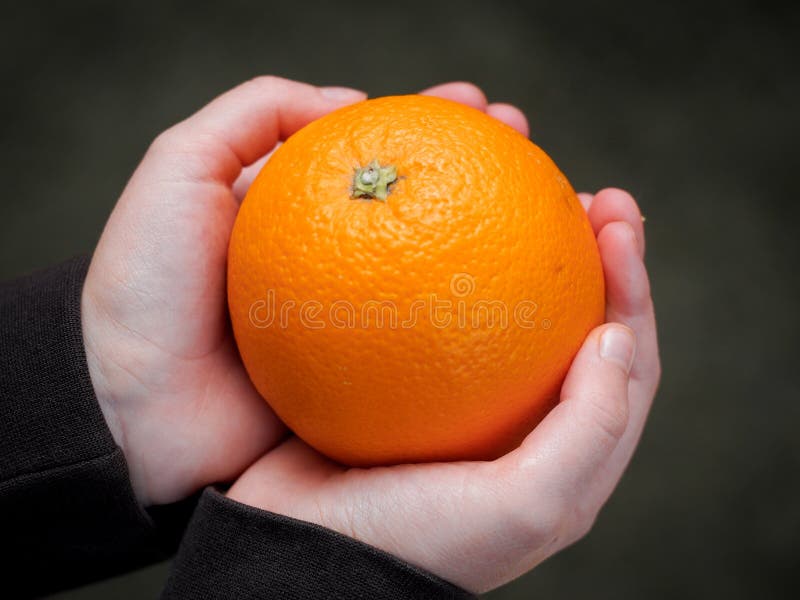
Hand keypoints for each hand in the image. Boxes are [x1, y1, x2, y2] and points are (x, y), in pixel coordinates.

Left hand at [80, 76, 522, 506]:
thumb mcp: (179, 170)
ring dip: (501, 246)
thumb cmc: (144, 290)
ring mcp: (357, 325)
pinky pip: (431, 350)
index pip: (380, 154)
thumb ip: (253, 111)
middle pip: (426, 207)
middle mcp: (336, 263)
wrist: (129, 412)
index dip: (433, 124)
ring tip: (556, 213)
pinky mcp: (365, 384)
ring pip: (443, 277)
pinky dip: (480, 327)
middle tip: (532, 152)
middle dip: (486, 175)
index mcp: (300, 213)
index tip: (478, 106)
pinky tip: (528, 307)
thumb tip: (350, 99)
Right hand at [228, 185, 659, 592]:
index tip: (615, 217)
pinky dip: (440, 266)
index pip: (622, 363)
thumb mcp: (527, 507)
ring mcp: (455, 396)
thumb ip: (590, 431)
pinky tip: (426, 220)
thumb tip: (615, 337)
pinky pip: (431, 310)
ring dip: (518, 247)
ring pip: (502, 306)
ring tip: (518, 185)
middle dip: (591, 253)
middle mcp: (515, 420)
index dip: (631, 286)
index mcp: (560, 452)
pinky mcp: (397, 380)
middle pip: (569, 322)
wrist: (301, 557)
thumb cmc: (414, 542)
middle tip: (585, 190)